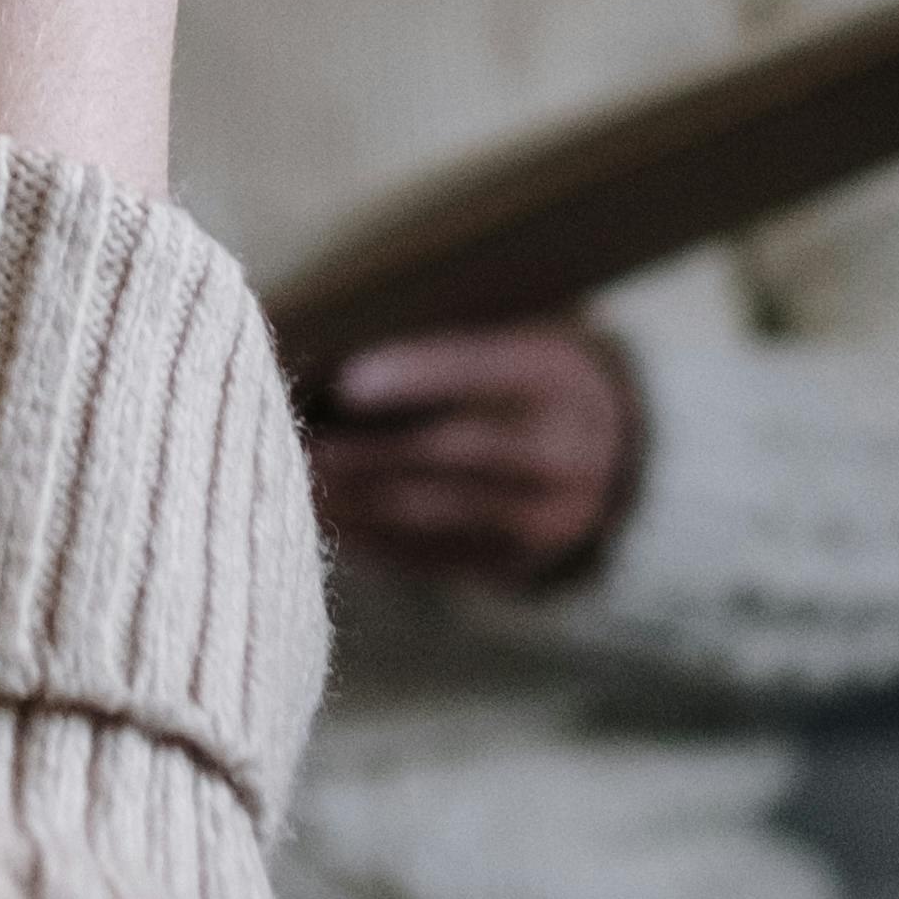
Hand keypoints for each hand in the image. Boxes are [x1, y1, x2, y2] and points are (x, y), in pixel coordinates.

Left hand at [314, 326, 644, 593]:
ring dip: (350, 497)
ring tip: (288, 480)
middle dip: (360, 448)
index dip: (412, 376)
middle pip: (442, 451)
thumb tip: (340, 347)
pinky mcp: (511, 564)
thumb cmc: (522, 372)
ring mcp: (538, 519)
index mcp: (552, 379)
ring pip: (425, 512)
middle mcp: (554, 453)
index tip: (345, 380)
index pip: (479, 372)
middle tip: (292, 438)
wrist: (610, 452)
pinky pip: (428, 557)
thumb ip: (448, 338)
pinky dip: (369, 537)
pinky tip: (324, 516)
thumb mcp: (514, 335)